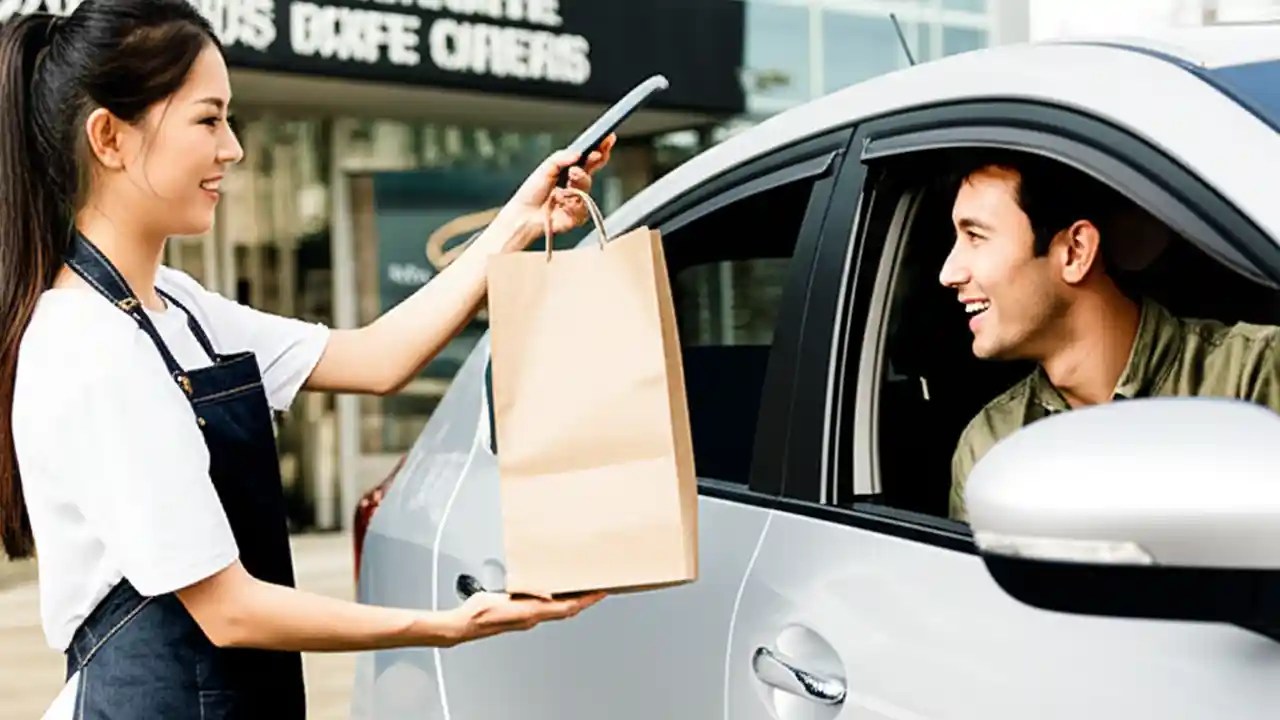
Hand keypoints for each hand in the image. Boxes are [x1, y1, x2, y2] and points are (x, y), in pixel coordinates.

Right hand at [445, 590, 606, 645]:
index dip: (585, 600)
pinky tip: (558, 594)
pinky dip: (559, 602)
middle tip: (598, 590)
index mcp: (530, 613)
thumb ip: (524, 595)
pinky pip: (548, 610)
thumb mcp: (501, 598)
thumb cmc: (477, 613)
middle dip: (584, 600)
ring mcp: (528, 619)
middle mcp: (532, 618)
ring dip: (573, 601)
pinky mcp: (522, 617)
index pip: (566, 608)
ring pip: (559, 611)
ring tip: (584, 590)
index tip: (599, 593)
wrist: (464, 626)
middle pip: (567, 610)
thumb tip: (547, 595)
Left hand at [498, 134, 616, 249]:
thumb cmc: (531, 193)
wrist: (523, 215)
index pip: (589, 158)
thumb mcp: (545, 168)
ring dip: (581, 180)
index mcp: (569, 171)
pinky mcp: (577, 216)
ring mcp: (578, 199)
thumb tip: (578, 153)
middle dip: (596, 160)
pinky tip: (563, 201)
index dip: (600, 148)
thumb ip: (561, 158)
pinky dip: (572, 202)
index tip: (607, 139)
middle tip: (595, 155)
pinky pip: (583, 206)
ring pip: (587, 186)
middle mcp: (575, 184)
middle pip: (593, 170)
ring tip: (572, 176)